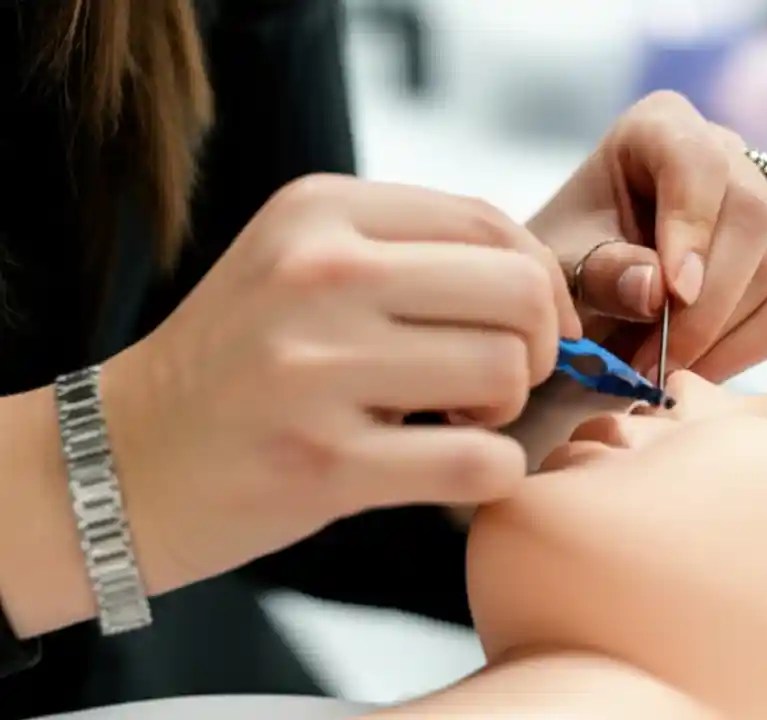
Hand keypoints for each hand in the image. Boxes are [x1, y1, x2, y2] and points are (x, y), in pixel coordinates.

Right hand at [101, 174, 579, 594]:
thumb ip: (412, 253)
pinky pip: (479, 462)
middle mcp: (317, 274)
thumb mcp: (303, 265)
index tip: (536, 328)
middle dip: (537, 346)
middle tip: (497, 381)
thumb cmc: (241, 363)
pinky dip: (495, 474)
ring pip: (507, 372)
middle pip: (518, 293)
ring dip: (506, 412)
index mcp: (319, 212)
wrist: (120, 462)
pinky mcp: (322, 463)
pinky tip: (456, 470)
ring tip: (456, 421)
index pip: (487, 220)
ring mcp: (315, 369)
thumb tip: (546, 283)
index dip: (540, 281)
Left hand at [527, 90, 766, 382]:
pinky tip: (702, 371)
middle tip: (653, 362)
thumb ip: (601, 271)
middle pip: (751, 214)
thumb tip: (658, 288)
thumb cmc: (569, 269)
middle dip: (707, 303)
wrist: (587, 302)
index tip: (671, 295)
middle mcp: (728, 153)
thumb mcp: (562, 269)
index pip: (698, 161)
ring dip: (721, 336)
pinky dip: (754, 350)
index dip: (691, 226)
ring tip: (661, 372)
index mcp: (661, 127)